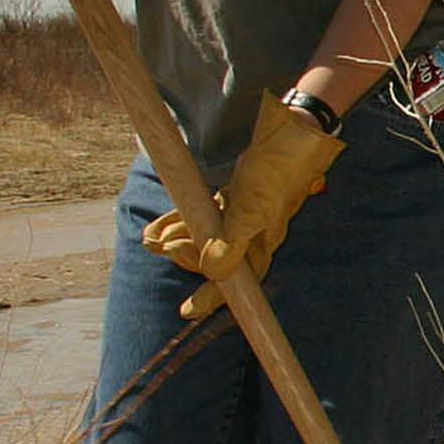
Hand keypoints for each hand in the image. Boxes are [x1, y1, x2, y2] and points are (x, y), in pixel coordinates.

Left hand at [141, 92, 344, 318]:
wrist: (292, 132)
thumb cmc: (277, 171)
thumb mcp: (253, 206)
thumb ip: (232, 239)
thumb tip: (212, 272)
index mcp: (261, 244)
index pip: (235, 282)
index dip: (211, 298)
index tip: (186, 311)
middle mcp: (251, 236)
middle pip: (214, 260)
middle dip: (183, 256)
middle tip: (157, 246)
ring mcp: (241, 218)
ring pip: (205, 238)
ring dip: (177, 238)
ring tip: (152, 238)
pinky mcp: (234, 200)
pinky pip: (204, 217)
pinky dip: (182, 220)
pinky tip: (161, 224)